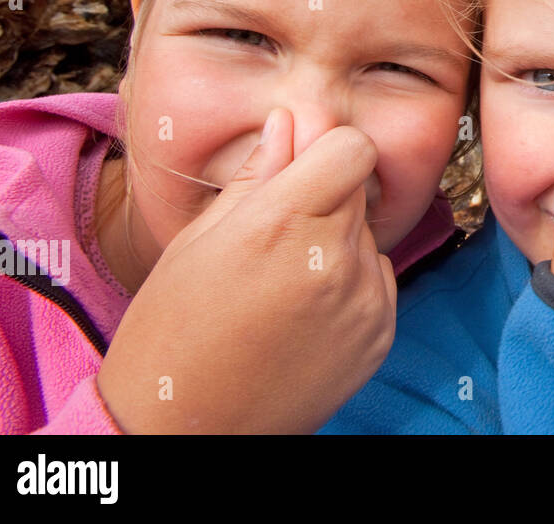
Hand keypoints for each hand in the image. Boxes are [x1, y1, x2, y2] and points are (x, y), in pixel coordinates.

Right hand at [97, 108, 397, 433]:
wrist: (184, 431)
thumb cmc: (173, 330)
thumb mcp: (198, 241)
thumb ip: (255, 176)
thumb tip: (289, 122)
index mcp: (282, 223)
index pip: (353, 146)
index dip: (327, 149)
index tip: (302, 167)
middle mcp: (334, 259)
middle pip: (358, 188)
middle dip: (325, 196)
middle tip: (276, 234)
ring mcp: (364, 301)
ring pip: (367, 234)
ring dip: (337, 243)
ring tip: (283, 284)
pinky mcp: (380, 335)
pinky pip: (377, 279)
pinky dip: (350, 285)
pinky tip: (303, 315)